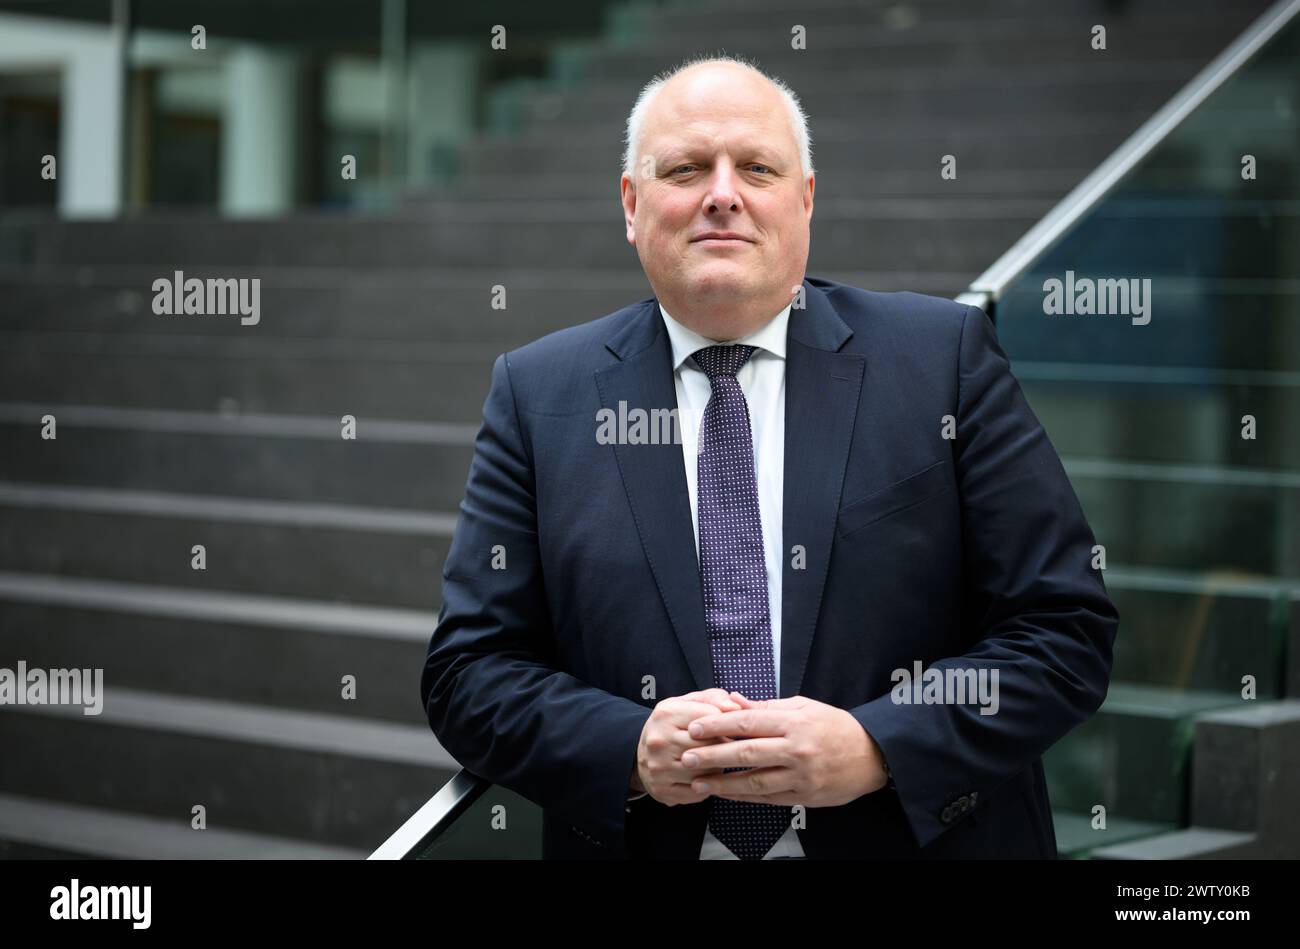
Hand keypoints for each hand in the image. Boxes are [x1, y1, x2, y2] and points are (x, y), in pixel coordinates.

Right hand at [634, 689, 746, 805]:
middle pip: (709, 745)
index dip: (726, 723)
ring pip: (706, 771)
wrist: (644, 755)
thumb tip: (737, 707)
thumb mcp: (689, 703)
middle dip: (723, 746)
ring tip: (715, 760)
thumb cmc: (674, 726)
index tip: (731, 728)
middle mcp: (659, 740)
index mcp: (666, 714)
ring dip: (717, 767)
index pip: (710, 717)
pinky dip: (707, 786)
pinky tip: (704, 777)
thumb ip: (715, 699)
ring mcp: (659, 768)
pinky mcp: (662, 790)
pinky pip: (699, 792)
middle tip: (728, 746)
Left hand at [679, 692, 888, 805]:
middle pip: (746, 754)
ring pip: (754, 783)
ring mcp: (800, 777)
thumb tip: (733, 701)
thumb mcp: (803, 707)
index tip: (695, 728)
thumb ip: (767, 708)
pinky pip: (767, 799)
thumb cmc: (836, 727)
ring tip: (699, 783)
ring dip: (722, 784)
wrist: (872, 755)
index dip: (717, 725)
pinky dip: (743, 798)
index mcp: (794, 723)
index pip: (748, 723)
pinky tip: (725, 793)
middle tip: (687, 757)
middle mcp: (796, 750)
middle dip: (712, 756)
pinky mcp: (804, 797)